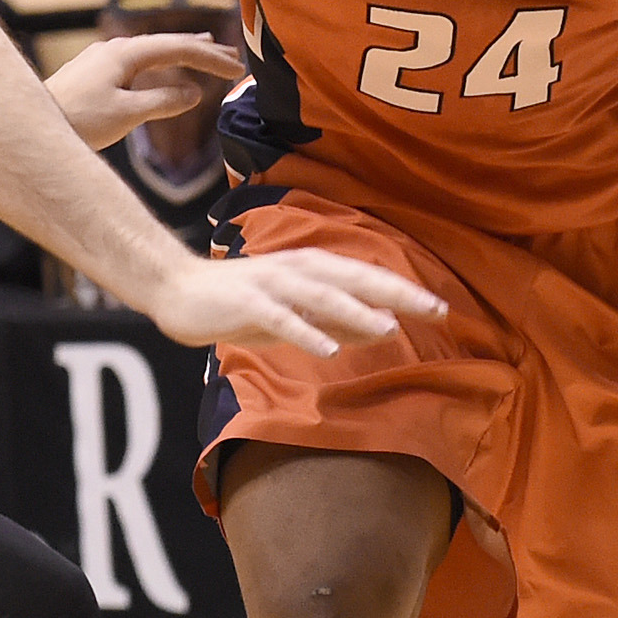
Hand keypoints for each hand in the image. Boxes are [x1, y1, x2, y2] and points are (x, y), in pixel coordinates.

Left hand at [47, 34, 242, 149]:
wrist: (26, 126)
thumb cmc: (76, 121)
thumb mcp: (127, 114)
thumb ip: (163, 101)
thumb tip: (193, 93)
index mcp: (125, 53)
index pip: (179, 49)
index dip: (211, 59)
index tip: (237, 71)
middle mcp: (114, 49)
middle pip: (167, 43)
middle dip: (201, 50)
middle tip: (234, 56)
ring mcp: (102, 59)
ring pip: (151, 51)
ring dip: (181, 52)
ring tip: (205, 49)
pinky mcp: (93, 73)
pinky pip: (138, 61)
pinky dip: (160, 63)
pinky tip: (162, 69)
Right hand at [145, 250, 445, 354]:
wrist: (177, 291)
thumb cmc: (241, 304)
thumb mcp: (297, 315)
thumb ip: (336, 321)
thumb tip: (384, 332)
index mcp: (313, 268)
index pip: (367, 277)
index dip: (403, 291)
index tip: (441, 308)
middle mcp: (298, 269)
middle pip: (355, 279)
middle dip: (396, 293)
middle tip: (435, 309)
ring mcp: (272, 284)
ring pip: (323, 295)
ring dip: (358, 311)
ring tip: (390, 329)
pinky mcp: (247, 302)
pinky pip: (282, 318)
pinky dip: (306, 331)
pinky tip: (328, 349)